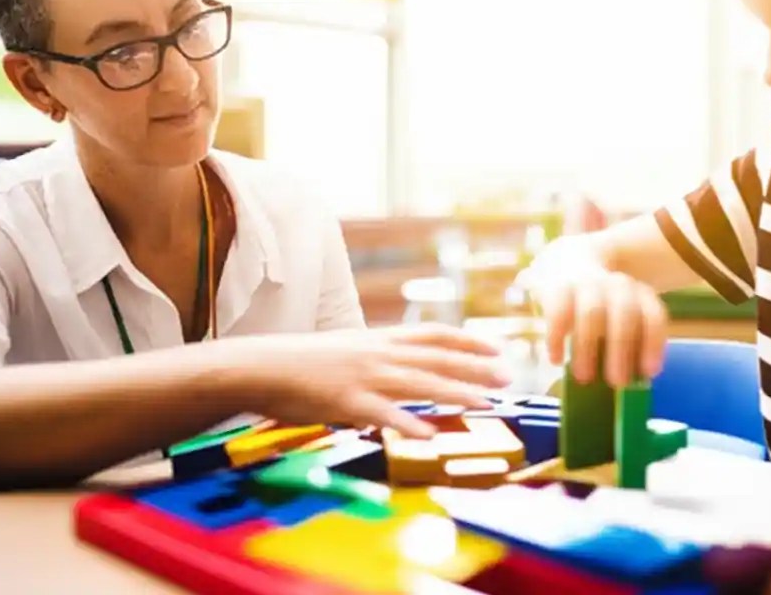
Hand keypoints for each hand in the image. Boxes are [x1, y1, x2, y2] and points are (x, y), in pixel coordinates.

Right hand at [236, 324, 509, 438]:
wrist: (262, 365)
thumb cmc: (304, 362)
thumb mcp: (349, 349)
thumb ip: (380, 356)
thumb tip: (407, 365)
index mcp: (381, 339)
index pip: (435, 334)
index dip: (469, 342)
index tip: (497, 350)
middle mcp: (379, 353)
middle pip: (438, 359)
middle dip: (476, 369)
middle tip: (508, 378)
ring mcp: (364, 376)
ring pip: (420, 383)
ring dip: (456, 394)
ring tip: (486, 405)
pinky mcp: (346, 401)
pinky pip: (382, 414)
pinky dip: (407, 423)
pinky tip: (429, 435)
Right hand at [524, 265, 668, 387]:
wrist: (570, 260)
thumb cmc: (600, 304)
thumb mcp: (620, 317)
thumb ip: (628, 344)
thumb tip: (634, 380)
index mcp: (639, 294)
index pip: (653, 316)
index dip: (653, 344)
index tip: (649, 372)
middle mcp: (617, 285)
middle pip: (625, 313)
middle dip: (621, 348)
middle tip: (616, 382)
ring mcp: (588, 283)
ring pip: (592, 312)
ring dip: (588, 347)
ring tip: (583, 377)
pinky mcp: (558, 286)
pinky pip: (559, 311)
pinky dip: (557, 338)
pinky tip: (556, 359)